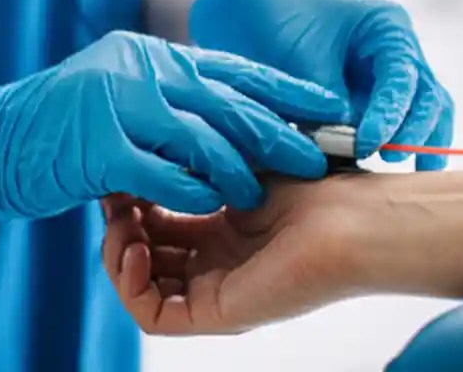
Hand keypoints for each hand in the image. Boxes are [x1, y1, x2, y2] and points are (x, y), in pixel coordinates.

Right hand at [0, 31, 347, 236]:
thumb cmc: (61, 122)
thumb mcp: (121, 89)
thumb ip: (170, 94)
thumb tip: (230, 110)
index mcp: (153, 55)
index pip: (236, 69)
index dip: (287, 89)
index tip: (332, 106)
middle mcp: (142, 69)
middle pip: (230, 101)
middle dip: (280, 133)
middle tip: (320, 159)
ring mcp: (120, 103)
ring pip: (204, 138)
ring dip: (240, 171)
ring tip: (263, 195)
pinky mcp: (100, 145)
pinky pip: (164, 173)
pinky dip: (193, 192)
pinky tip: (212, 206)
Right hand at [101, 175, 377, 334]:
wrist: (350, 217)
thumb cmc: (312, 182)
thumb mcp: (237, 158)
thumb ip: (194, 157)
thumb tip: (148, 145)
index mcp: (222, 228)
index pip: (157, 221)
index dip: (132, 197)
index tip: (121, 168)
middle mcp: (215, 263)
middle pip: (143, 253)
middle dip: (117, 223)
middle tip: (111, 194)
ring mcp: (214, 290)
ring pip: (141, 285)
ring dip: (117, 252)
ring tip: (121, 221)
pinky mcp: (215, 313)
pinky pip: (153, 315)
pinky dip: (130, 285)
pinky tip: (133, 249)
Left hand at [191, 0, 453, 167]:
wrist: (249, 7)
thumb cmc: (279, 15)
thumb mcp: (304, 54)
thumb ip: (329, 98)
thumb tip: (348, 141)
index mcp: (388, 30)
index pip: (404, 78)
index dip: (391, 115)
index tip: (368, 145)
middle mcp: (397, 56)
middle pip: (429, 99)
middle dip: (416, 133)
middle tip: (390, 161)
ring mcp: (385, 81)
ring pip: (421, 117)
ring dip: (415, 146)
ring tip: (399, 180)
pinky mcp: (368, 104)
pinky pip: (390, 130)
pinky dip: (387, 150)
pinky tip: (375, 179)